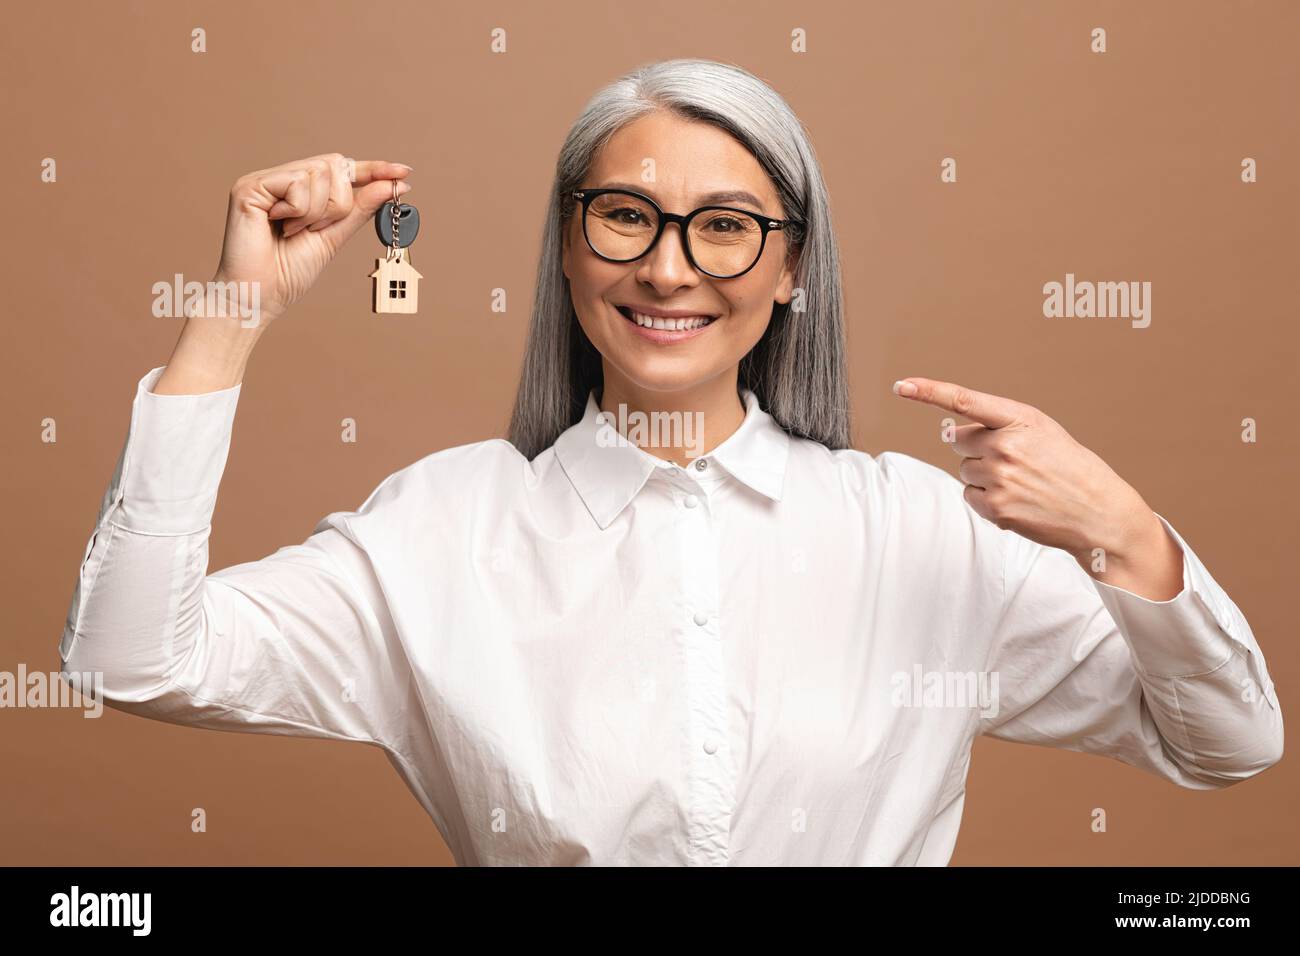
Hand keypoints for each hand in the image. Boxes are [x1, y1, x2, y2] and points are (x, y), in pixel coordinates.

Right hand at [213, 153, 412, 325]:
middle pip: (335, 165)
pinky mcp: (249, 186)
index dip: (373, 169)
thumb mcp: (334, 237)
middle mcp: (281, 179)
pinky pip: (296, 182)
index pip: (342, 169)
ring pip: (319, 172)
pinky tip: (278, 226)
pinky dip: (298, 210)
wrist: (260, 297)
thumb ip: (359, 209)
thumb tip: (392, 184)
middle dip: (338, 202)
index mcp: (300, 191)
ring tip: (293, 231)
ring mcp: (265, 180)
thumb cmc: (289, 272)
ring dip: (318, 210)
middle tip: (316, 228)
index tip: (404, 171)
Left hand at [892, 377, 1183, 599]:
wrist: (1099, 512)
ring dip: (983, 475)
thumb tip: (951, 432)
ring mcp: (998, 478)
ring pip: (963, 469)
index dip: (929, 391)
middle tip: (1011, 460)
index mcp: (1021, 419)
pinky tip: (1016, 500)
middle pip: (957, 439)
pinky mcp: (995, 508)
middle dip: (975, 447)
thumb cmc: (1070, 468)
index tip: (902, 385)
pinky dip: (985, 499)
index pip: (965, 400)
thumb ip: (999, 424)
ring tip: (1021, 482)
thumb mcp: (1043, 431)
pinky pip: (969, 495)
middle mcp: (1006, 446)